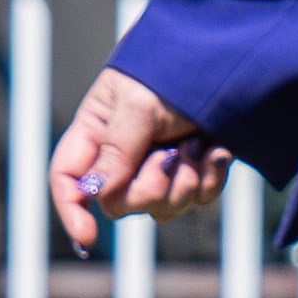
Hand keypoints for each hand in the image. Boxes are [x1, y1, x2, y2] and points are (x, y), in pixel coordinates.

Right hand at [51, 67, 234, 245]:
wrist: (230, 59)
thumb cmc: (172, 69)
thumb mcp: (139, 104)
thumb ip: (117, 151)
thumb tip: (95, 194)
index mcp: (96, 132)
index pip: (68, 179)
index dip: (72, 210)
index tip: (88, 238)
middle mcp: (123, 156)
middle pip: (120, 205)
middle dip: (151, 188)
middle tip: (171, 153)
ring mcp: (159, 169)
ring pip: (163, 208)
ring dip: (186, 180)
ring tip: (196, 142)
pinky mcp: (192, 174)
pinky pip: (198, 200)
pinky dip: (211, 177)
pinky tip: (218, 149)